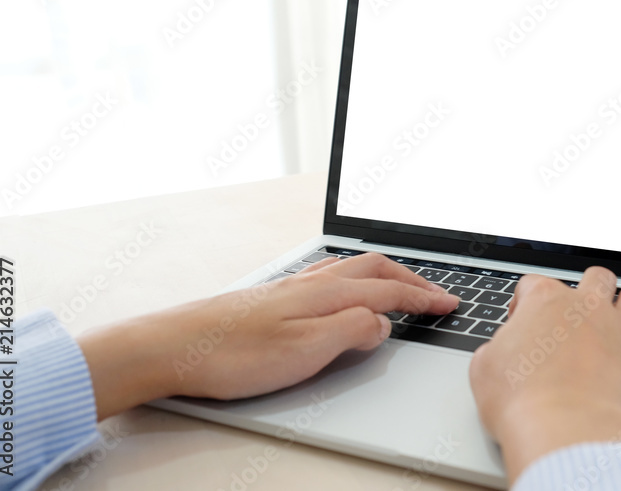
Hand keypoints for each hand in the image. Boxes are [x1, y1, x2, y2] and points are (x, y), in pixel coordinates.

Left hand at [77, 253, 458, 419]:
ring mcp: (292, 286)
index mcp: (325, 294)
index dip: (423, 297)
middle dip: (411, 278)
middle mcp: (311, 282)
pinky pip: (330, 276)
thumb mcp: (303, 352)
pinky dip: (356, 279)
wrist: (172, 345)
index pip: (388, 290)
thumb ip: (350, 332)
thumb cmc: (231, 353)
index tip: (448, 304)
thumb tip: (382, 323)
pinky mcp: (275, 296)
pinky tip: (347, 292)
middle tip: (435, 294)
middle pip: (374, 268)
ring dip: (385, 275)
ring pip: (352, 269)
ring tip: (402, 286)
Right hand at [468, 266, 620, 483]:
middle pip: (596, 278)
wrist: (569, 439)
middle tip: (578, 320)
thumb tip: (503, 351)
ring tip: (618, 330)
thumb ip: (499, 348)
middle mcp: (589, 308)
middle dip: (588, 293)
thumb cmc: (526, 407)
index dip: (526, 304)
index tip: (525, 323)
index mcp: (546, 302)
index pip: (535, 283)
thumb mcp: (485, 371)